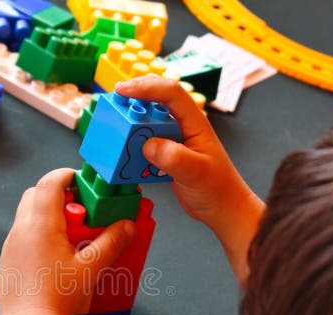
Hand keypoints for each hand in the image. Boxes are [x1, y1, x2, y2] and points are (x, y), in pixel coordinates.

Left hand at [0, 169, 134, 314]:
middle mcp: (21, 229)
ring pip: (26, 215)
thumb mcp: (92, 267)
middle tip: (79, 209)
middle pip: (34, 194)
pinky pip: (21, 235)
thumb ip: (111, 242)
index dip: (65, 175)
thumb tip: (127, 225)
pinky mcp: (6, 259)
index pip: (49, 183)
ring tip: (69, 234)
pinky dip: (37, 233)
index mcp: (41, 224)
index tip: (80, 179)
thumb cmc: (59, 296)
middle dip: (56, 194)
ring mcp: (10, 244)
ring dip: (46, 214)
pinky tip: (53, 255)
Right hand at [115, 76, 254, 229]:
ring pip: (145, 123)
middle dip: (131, 102)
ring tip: (115, 134)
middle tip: (111, 109)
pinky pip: (143, 144)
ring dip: (129, 127)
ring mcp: (172, 140)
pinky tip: (126, 157)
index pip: (170, 93)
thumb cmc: (217, 188)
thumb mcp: (196, 172)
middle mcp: (181, 127)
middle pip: (153, 103)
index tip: (122, 90)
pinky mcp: (163, 154)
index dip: (146, 87)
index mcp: (194, 122)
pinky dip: (131, 148)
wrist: (220, 208)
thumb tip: (148, 145)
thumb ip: (174, 157)